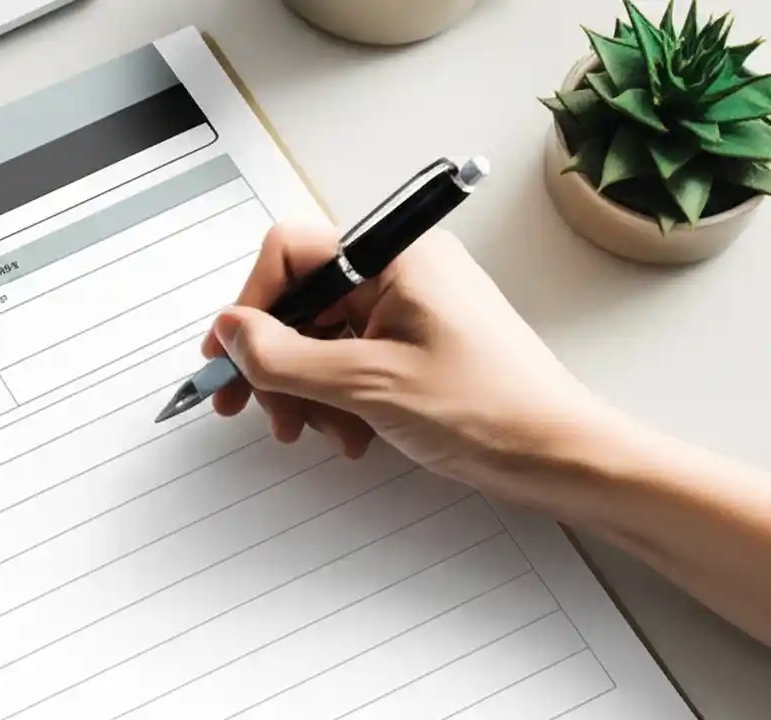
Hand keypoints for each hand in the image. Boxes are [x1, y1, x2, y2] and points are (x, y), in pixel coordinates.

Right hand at [202, 223, 609, 504]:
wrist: (561, 457)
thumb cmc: (491, 409)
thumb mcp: (369, 384)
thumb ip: (287, 357)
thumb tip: (231, 333)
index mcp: (397, 256)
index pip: (292, 254)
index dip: (252, 306)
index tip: (229, 355)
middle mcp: (401, 273)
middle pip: (302, 302)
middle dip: (275, 361)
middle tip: (247, 405)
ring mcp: (409, 310)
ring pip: (322, 339)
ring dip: (305, 390)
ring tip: (312, 432)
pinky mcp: (415, 346)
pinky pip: (351, 361)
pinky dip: (336, 400)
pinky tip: (347, 436)